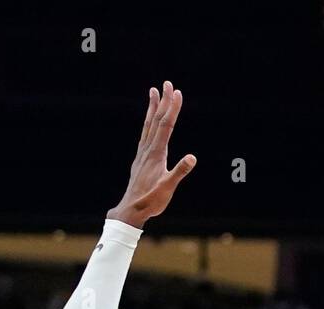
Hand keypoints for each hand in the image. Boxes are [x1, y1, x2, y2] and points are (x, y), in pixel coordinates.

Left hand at [107, 81, 196, 228]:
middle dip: (163, 101)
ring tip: (154, 93)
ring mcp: (142, 154)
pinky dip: (148, 123)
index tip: (177, 92)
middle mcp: (148, 150)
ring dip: (152, 108)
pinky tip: (149, 122)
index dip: (172, 109)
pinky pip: (145, 135)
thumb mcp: (168, 187)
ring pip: (148, 125)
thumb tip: (192, 157)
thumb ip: (179, 172)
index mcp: (156, 153)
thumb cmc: (151, 200)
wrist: (131, 210)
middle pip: (156, 120)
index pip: (166, 126)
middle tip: (167, 83)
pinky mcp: (140, 159)